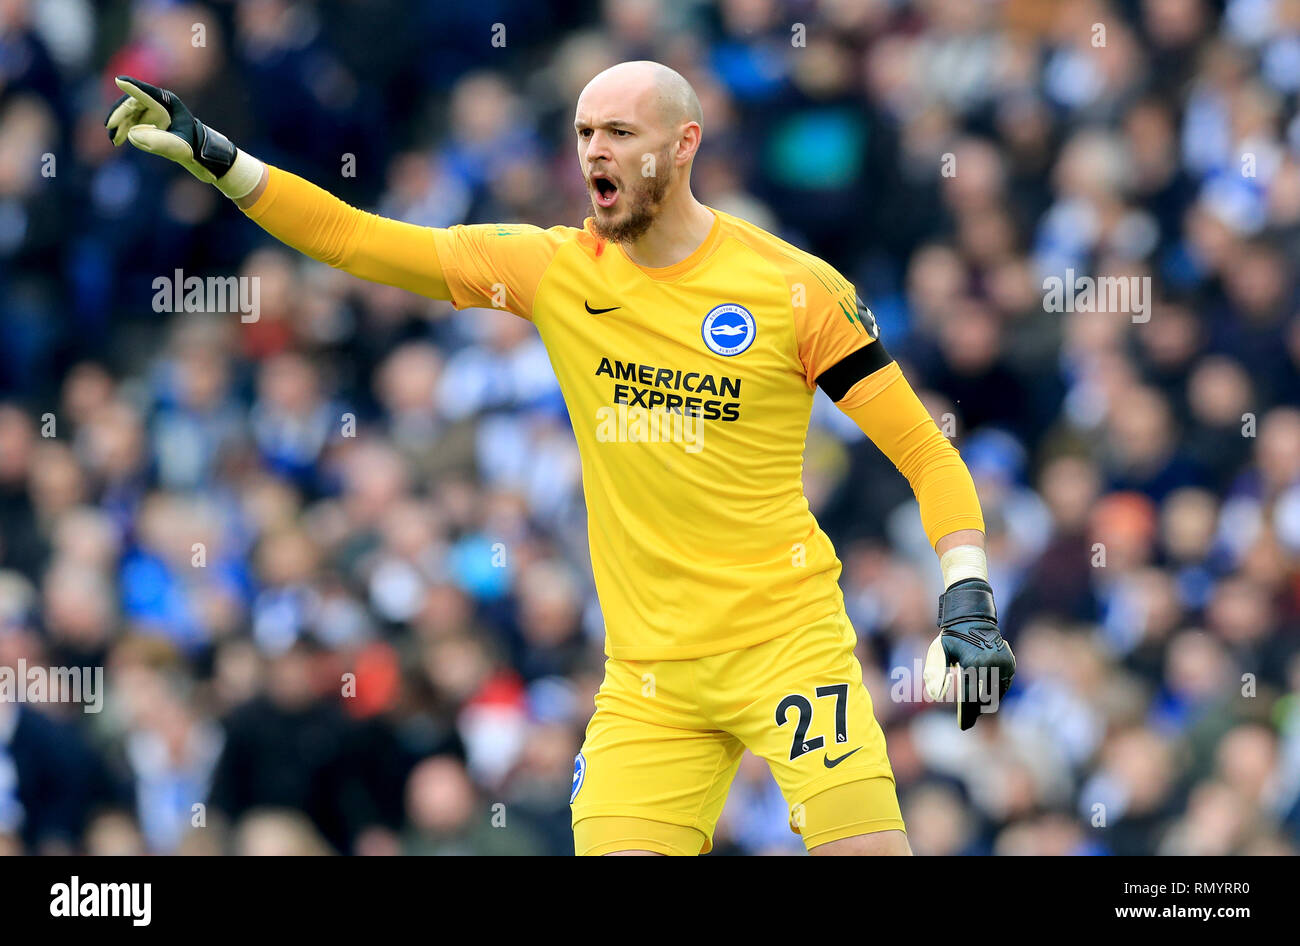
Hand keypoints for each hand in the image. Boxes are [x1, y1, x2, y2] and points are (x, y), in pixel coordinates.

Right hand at [105, 75, 261, 197]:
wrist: (202, 156)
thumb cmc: (194, 149)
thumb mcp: (179, 148)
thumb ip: (159, 142)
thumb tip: (132, 135)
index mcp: (169, 103)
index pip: (147, 93)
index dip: (133, 86)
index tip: (119, 80)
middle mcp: (160, 103)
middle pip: (133, 103)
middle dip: (119, 115)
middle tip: (110, 128)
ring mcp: (154, 111)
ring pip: (130, 112)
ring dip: (120, 125)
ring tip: (114, 140)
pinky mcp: (150, 120)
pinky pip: (132, 120)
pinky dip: (124, 129)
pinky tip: (119, 140)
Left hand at [922, 578, 1015, 729]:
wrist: (973, 618)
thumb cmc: (951, 637)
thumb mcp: (938, 652)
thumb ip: (934, 673)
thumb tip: (936, 695)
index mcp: (973, 665)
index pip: (970, 697)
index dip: (967, 714)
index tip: (964, 728)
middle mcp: (991, 666)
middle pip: (984, 698)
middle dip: (976, 710)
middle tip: (969, 721)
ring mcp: (1004, 665)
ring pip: (996, 693)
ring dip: (987, 701)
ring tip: (976, 711)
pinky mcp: (1010, 663)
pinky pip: (1004, 684)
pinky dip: (996, 690)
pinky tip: (987, 696)